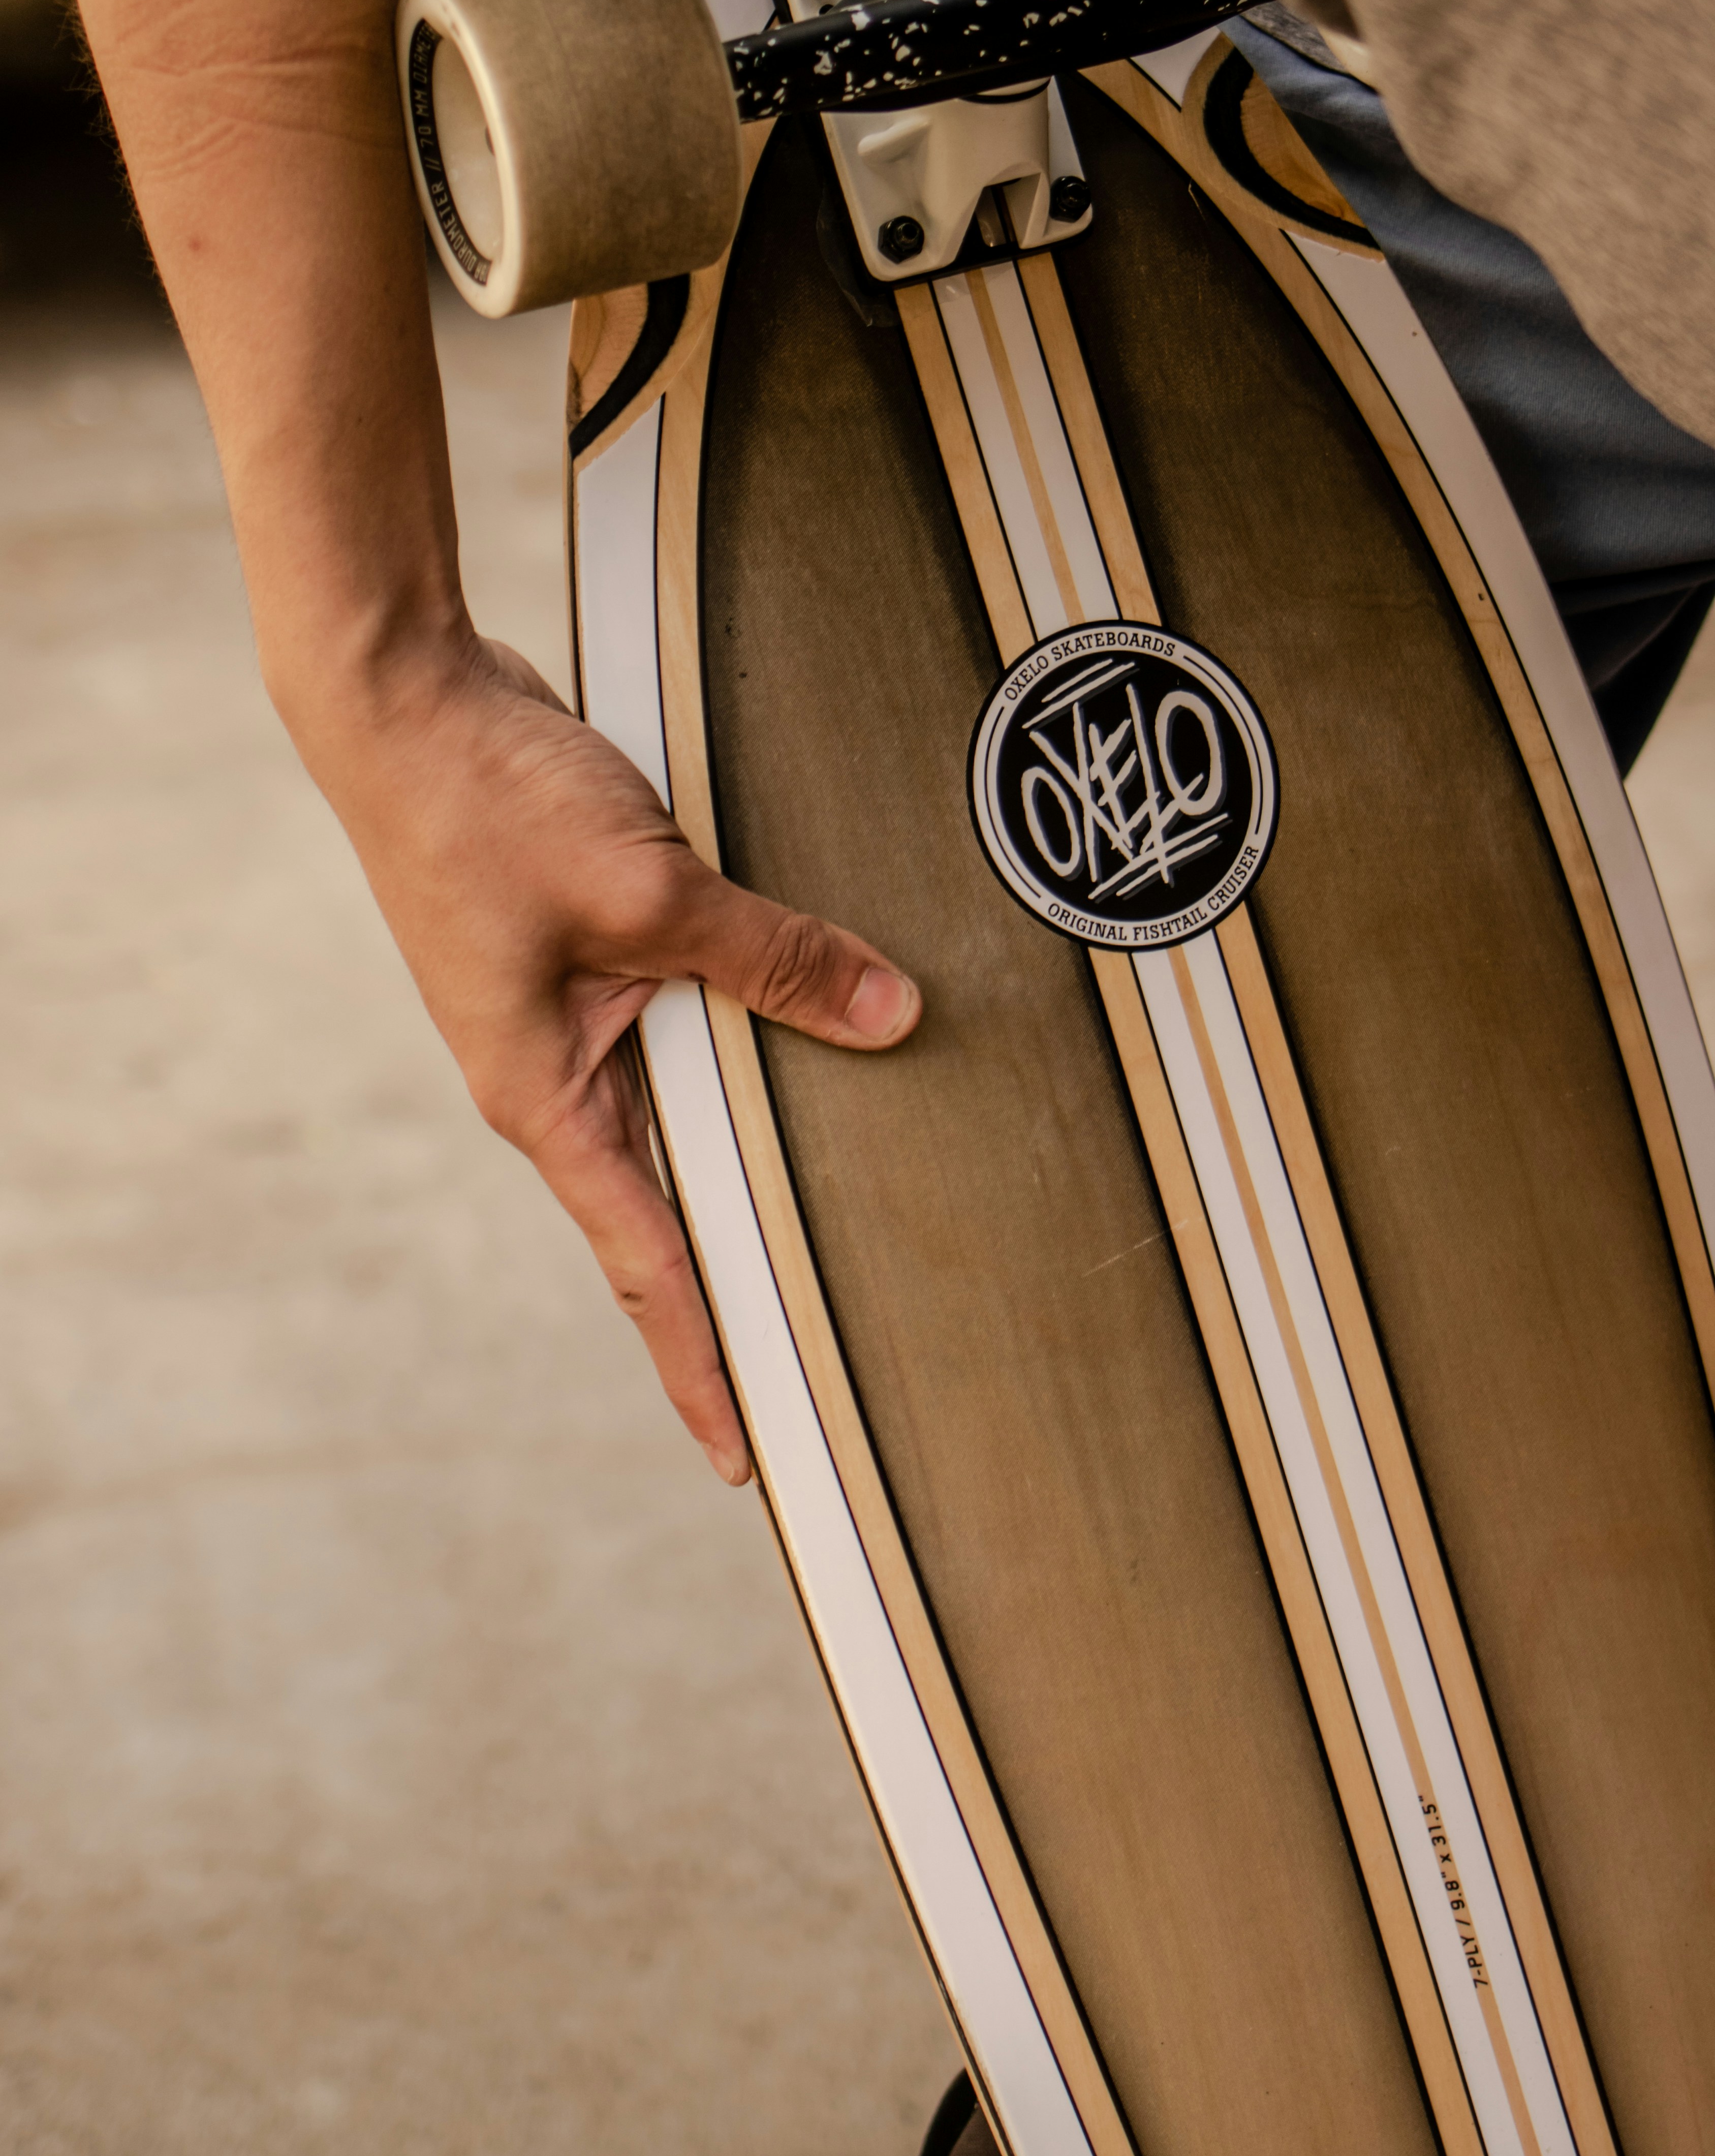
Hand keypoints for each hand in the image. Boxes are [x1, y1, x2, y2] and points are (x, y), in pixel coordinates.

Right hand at [314, 631, 921, 1483]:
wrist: (404, 699)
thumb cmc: (491, 802)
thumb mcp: (648, 888)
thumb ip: (772, 957)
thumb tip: (890, 1013)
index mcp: (544, 1096)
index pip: (642, 1267)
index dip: (698, 1364)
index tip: (745, 1456)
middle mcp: (552, 1074)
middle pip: (670, 1207)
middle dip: (744, 1280)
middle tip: (834, 1364)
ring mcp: (566, 1014)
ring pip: (686, 1110)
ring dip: (758, 1153)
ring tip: (853, 1220)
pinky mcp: (587, 951)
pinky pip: (681, 1023)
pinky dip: (748, 1044)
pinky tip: (820, 1047)